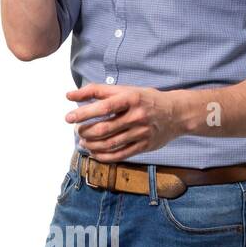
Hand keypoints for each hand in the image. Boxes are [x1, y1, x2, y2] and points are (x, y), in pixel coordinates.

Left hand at [65, 84, 181, 160]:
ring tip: (84, 142)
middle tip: (78, 130)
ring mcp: (141, 133)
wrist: (176, 113)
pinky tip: (95, 153)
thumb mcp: (125, 90)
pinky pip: (120, 155)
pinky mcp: (144, 146)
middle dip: (86, 132)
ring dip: (92, 145)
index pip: (103, 107)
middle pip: (104, 129)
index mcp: (131, 98)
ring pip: (110, 144)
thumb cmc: (145, 99)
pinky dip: (104, 156)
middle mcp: (137, 116)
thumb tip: (70, 95)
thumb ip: (97, 91)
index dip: (83, 113)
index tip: (69, 118)